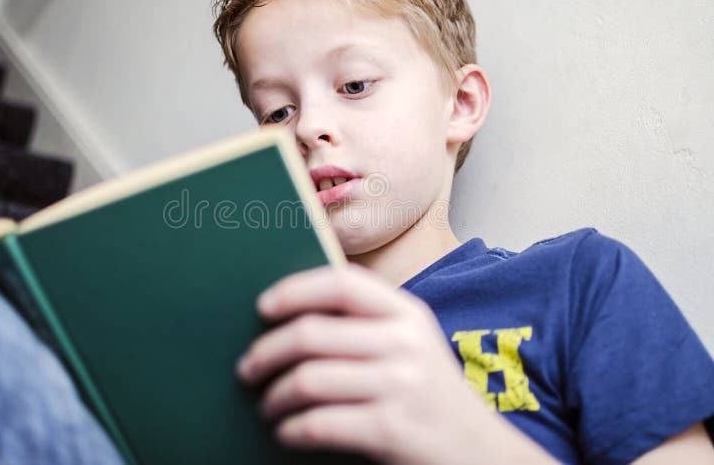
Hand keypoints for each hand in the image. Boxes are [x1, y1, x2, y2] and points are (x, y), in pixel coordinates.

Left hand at [236, 263, 554, 464]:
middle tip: (248, 368)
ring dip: (274, 396)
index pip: (341, 283)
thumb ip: (367, 325)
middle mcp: (406, 343)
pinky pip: (317, 423)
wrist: (482, 455)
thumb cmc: (431, 397)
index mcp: (408, 313)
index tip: (263, 307)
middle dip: (266, 352)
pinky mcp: (391, 429)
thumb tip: (291, 316)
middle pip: (310, 333)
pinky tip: (285, 431)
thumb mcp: (412, 345)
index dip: (295, 290)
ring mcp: (401, 386)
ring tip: (268, 404)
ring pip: (307, 378)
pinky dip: (290, 429)